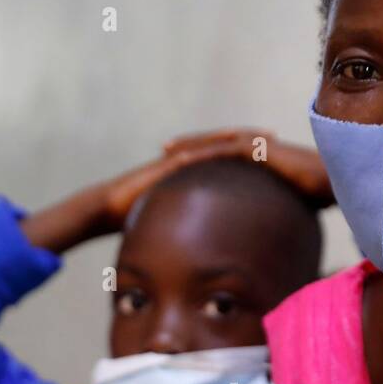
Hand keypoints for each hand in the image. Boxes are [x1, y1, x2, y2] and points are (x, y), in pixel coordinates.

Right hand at [18, 143, 270, 252]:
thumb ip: (191, 228)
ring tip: (258, 136)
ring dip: (234, 138)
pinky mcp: (165, 165)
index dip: (245, 153)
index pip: (222, 157)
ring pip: (209, 143)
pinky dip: (211, 149)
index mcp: (188, 171)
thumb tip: (208, 247)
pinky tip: (229, 147)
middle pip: (220, 143)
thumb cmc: (138, 218)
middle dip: (247, 138)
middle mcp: (183, 160)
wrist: (108, 208)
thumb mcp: (173, 222)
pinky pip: (192, 154)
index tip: (270, 153)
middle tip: (274, 135)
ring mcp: (174, 160)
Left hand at [163, 128, 333, 206]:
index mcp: (263, 154)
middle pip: (215, 144)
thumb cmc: (321, 194)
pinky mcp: (258, 148)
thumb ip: (279, 208)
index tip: (184, 162)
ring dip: (190, 146)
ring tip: (167, 152)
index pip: (228, 153)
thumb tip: (276, 230)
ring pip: (215, 143)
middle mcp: (257, 144)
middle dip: (190, 146)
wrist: (336, 180)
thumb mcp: (292, 201)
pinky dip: (202, 154)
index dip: (206, 156)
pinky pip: (224, 151)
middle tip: (165, 151)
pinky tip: (184, 159)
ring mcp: (257, 144)